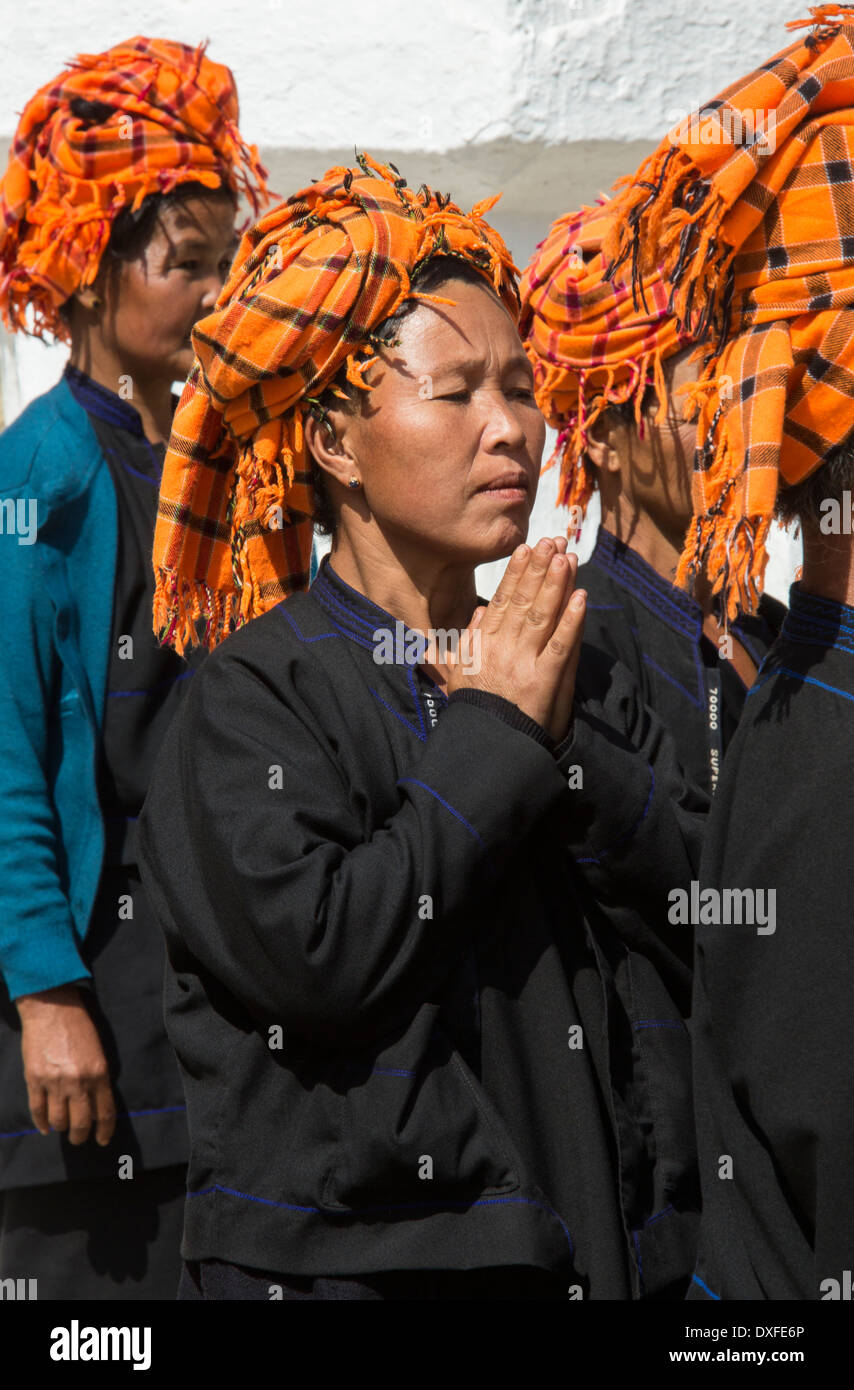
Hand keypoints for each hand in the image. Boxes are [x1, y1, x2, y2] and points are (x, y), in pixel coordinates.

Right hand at [15, 984, 116, 1145]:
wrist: (52, 1008)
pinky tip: (46, 1127)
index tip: (102, 1140)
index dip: (104, 1130)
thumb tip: (94, 1106)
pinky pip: (38, 1110)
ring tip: (62, 1126)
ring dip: (61, 1127)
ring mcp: (55, 1082)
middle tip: (79, 1137)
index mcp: (99, 1073)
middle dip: (80, 1135)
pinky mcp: (35, 1079)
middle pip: (81, 1122)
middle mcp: (78, 1081)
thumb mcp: (98, 1052)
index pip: (104, 1112)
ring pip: (59, 1120)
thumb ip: (97, 1079)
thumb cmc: (78, 1027)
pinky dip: (42, 1122)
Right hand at [445, 536, 585, 742]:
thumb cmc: (474, 711)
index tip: (526, 549)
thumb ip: (470, 640)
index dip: (516, 573)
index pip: (502, 600)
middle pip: (524, 601)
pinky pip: (560, 646)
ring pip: (541, 616)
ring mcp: (523, 663)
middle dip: (539, 568)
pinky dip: (571, 621)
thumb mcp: (460, 673)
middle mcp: (502, 648)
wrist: (483, 746)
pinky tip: (580, 598)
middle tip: (552, 541)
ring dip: (555, 584)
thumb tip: (481, 611)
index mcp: (483, 644)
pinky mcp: (543, 681)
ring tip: (566, 557)